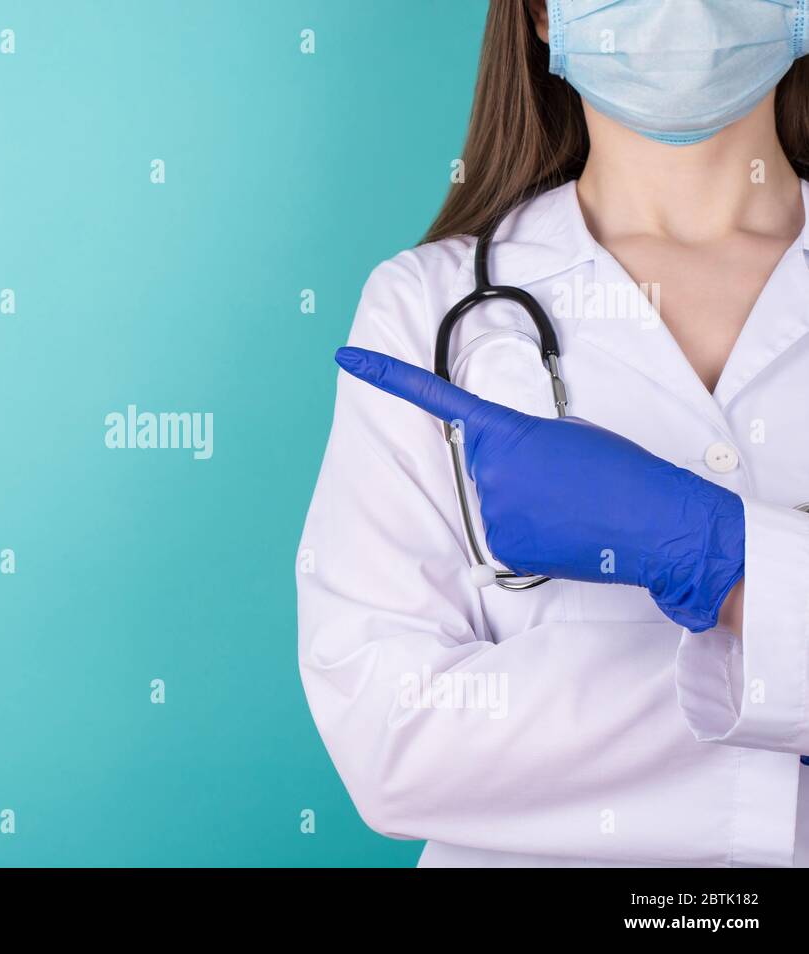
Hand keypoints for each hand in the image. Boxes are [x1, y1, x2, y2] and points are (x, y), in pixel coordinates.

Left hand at [335, 347, 744, 631]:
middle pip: (482, 463)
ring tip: (569, 505)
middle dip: (515, 468)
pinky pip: (508, 535)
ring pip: (496, 501)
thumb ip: (522, 441)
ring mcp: (493, 511)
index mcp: (503, 430)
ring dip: (527, 502)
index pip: (433, 398)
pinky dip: (533, 534)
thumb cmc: (620, 470)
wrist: (655, 521)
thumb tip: (504, 465)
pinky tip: (565, 531)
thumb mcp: (568, 435)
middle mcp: (487, 469)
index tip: (345, 357)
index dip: (386, 376)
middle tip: (562, 478)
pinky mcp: (504, 548)